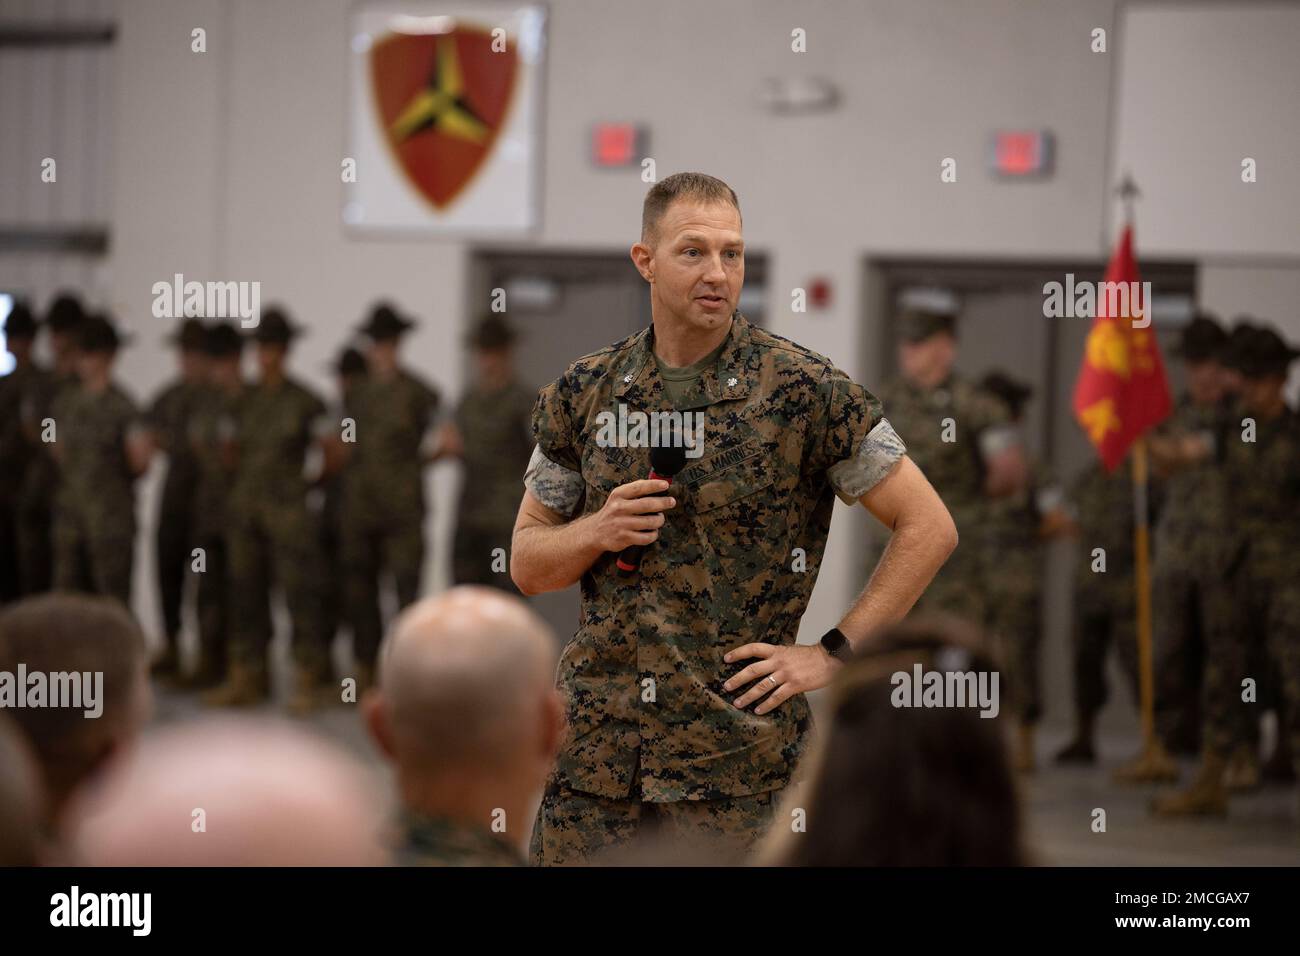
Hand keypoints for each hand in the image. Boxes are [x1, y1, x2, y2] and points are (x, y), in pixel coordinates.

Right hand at [582, 478, 675, 553]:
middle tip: (671, 502)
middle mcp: (619, 508)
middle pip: (647, 505)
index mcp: (618, 495)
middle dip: (663, 503)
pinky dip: (653, 534)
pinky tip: (652, 532)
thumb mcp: (618, 497)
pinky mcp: (624, 538)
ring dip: (659, 520)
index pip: (639, 487)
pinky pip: (646, 537)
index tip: (665, 485)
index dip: (654, 485)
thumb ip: (635, 489)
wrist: (595, 532)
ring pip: (650, 522)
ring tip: (659, 519)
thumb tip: (657, 483)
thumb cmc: (613, 512)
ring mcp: (621, 524)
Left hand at [723, 642, 841, 714]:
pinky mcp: (794, 685)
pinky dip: (766, 705)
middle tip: (726, 686)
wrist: (830, 658)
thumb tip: (765, 663)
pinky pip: (777, 697)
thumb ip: (777, 656)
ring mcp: (786, 674)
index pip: (753, 649)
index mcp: (777, 650)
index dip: (738, 652)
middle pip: (753, 670)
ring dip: (748, 695)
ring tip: (738, 703)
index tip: (726, 658)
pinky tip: (759, 711)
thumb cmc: (811, 656)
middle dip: (737, 679)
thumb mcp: (790, 650)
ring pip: (762, 686)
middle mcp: (778, 661)